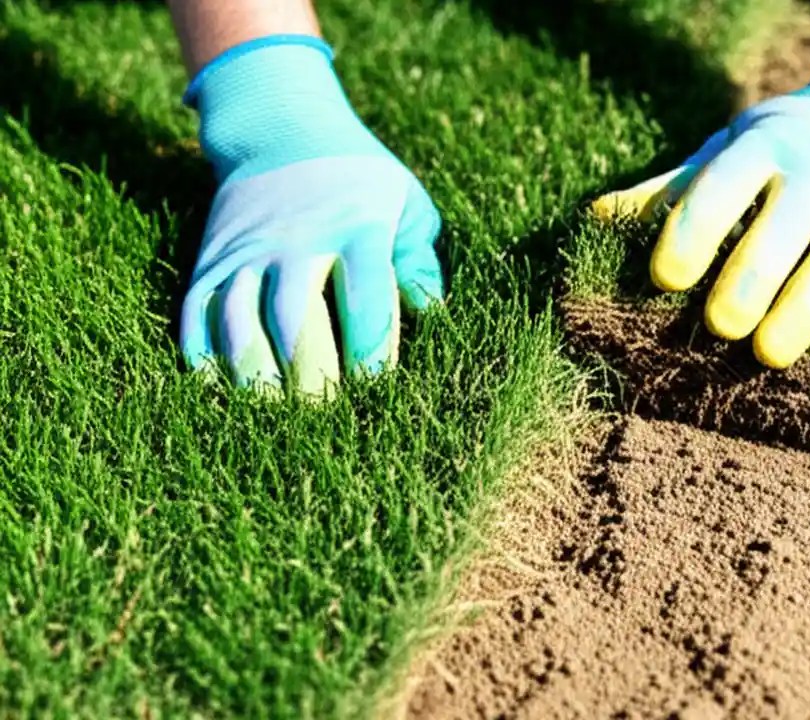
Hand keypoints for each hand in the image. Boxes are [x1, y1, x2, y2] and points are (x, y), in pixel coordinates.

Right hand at [179, 37, 442, 396]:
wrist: (280, 124)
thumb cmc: (359, 177)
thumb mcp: (404, 201)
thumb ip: (419, 258)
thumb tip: (429, 311)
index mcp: (355, 227)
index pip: (364, 297)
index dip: (370, 347)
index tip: (374, 385)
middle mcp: (296, 240)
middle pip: (294, 316)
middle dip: (307, 372)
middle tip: (320, 412)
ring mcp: (247, 249)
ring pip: (238, 318)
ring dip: (251, 371)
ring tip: (268, 412)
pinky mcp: (211, 257)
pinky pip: (197, 309)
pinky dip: (199, 351)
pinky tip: (213, 386)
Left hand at [593, 14, 809, 368]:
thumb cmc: (774, 156)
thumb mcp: (722, 157)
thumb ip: (667, 192)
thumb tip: (593, 222)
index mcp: (760, 148)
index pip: (721, 188)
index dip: (691, 233)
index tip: (664, 279)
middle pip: (781, 233)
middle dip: (747, 285)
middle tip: (719, 327)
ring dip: (802, 315)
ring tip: (768, 354)